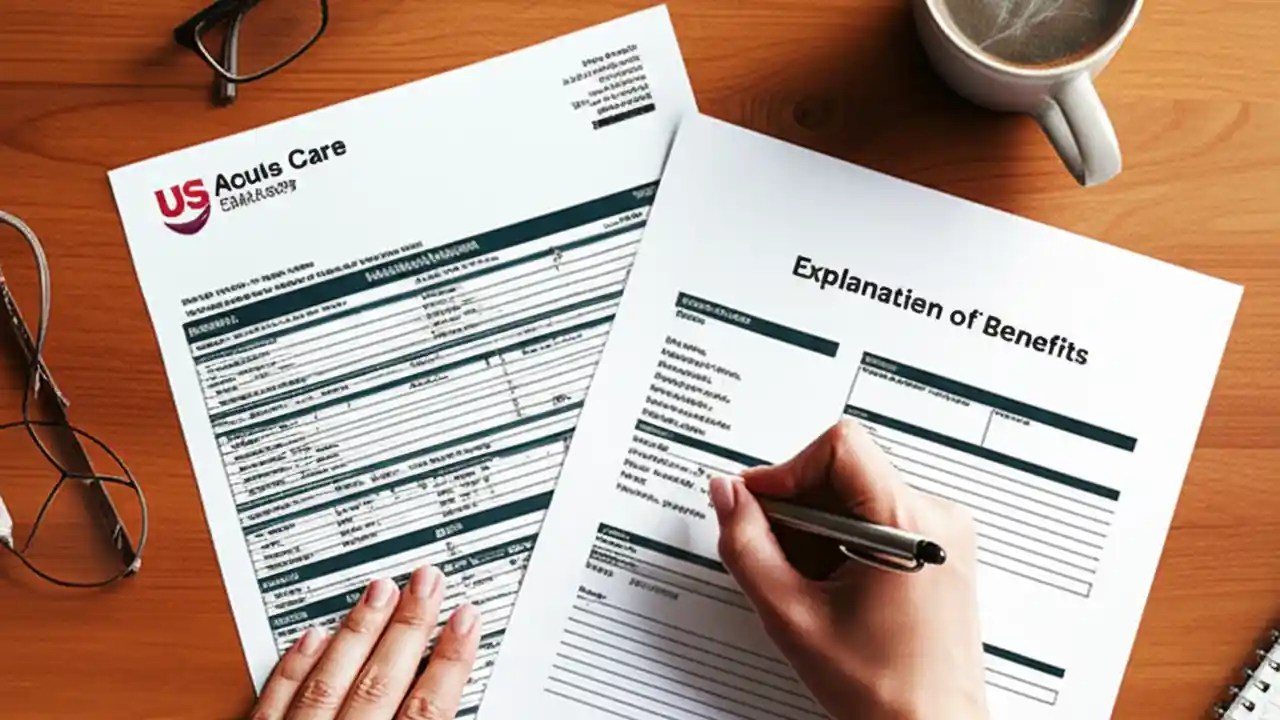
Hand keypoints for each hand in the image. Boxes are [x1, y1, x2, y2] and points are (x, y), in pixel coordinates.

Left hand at [249, 566, 479, 719]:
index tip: (466, 619)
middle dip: (408, 627)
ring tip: (379, 589)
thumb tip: (458, 701)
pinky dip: (294, 669)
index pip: (428, 710)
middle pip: (380, 684)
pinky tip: (312, 636)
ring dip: (357, 633)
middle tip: (427, 580)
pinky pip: (274, 706)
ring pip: (329, 684)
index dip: (451, 661)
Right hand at [709, 420, 988, 719]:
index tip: (759, 503)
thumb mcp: (792, 616)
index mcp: (909, 525)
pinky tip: (833, 586)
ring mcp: (943, 534)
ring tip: (810, 582)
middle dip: (798, 508)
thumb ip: (747, 547)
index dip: (786, 470)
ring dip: (818, 528)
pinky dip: (842, 541)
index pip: (839, 445)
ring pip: (858, 493)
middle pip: (845, 469)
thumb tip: (727, 496)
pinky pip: (878, 517)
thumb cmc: (883, 689)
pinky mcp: (939, 549)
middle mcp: (937, 519)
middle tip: (777, 556)